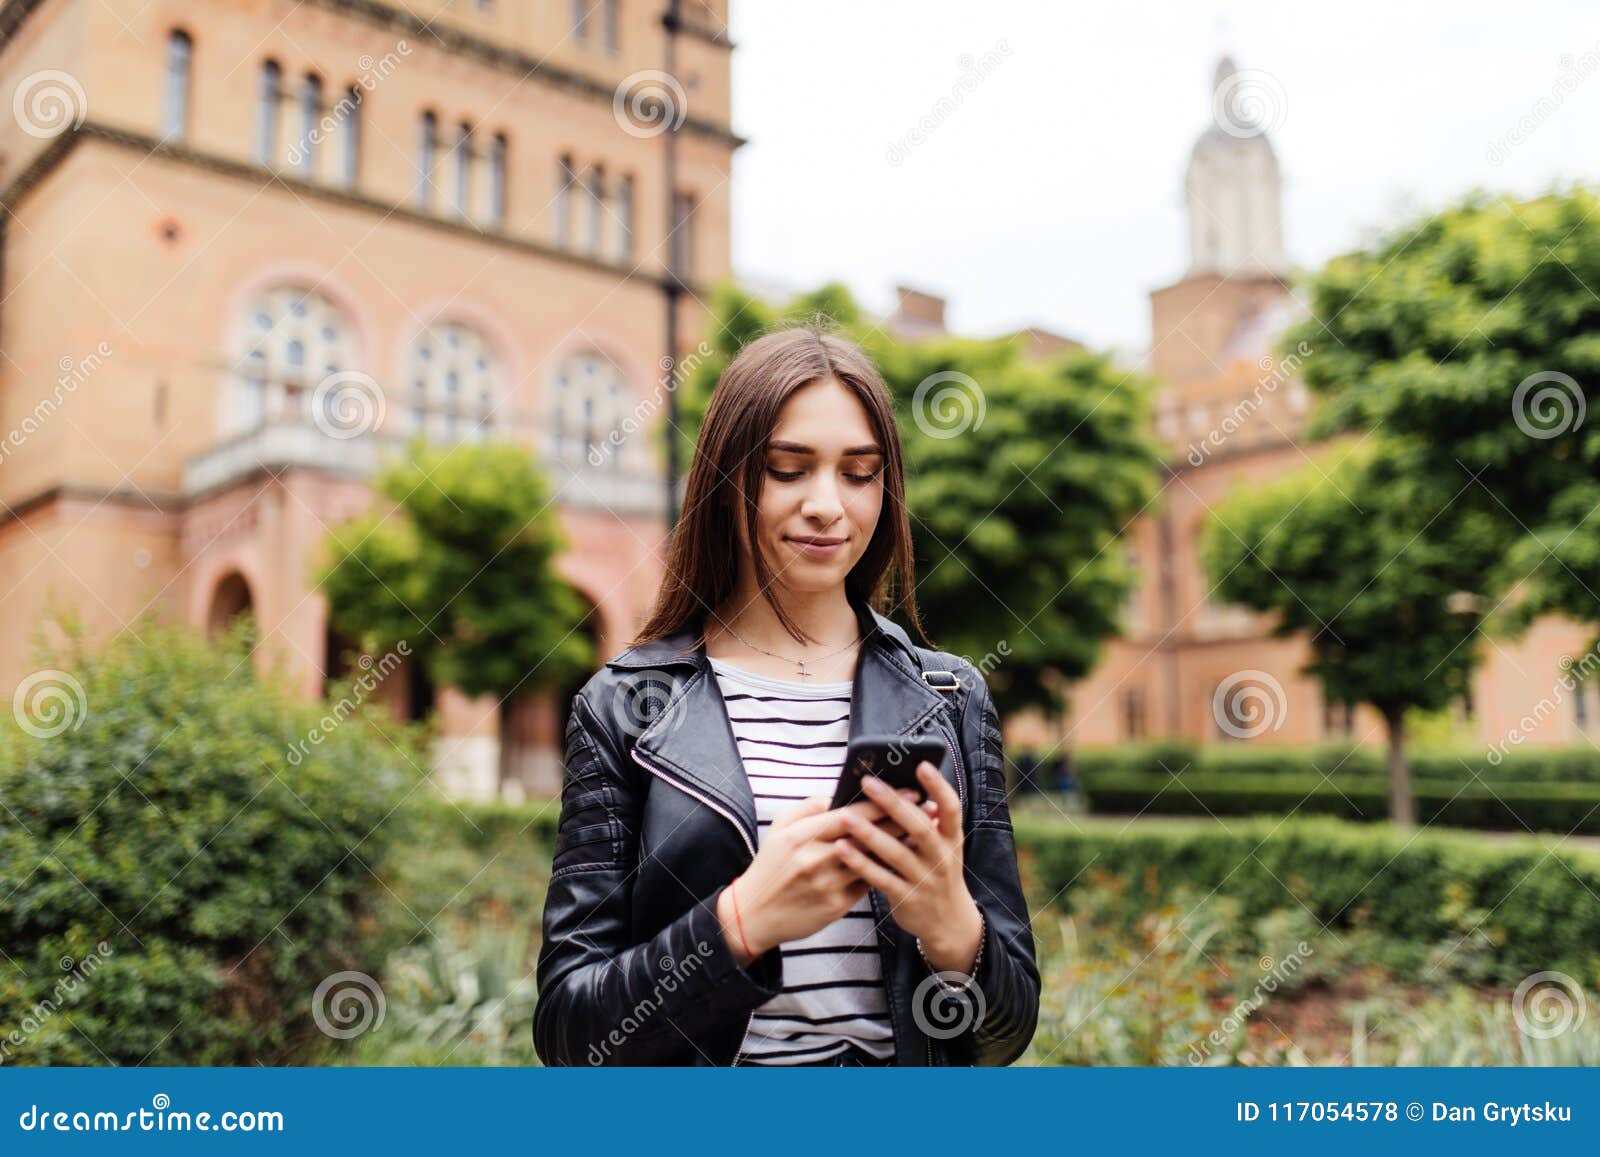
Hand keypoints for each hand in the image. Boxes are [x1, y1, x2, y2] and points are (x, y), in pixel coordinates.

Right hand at [716, 791, 923, 965]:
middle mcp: (815, 859)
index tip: (907, 792)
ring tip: (923, 834)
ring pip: (872, 861)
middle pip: (867, 835)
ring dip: (899, 846)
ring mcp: (827, 884)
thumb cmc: (770, 867)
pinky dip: (882, 871)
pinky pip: (865, 885)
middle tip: (926, 809)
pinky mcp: (835, 906)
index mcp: (801, 835)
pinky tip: (901, 862)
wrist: (754, 914)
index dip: (882, 802)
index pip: (850, 814)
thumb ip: (808, 809)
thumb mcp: (780, 829)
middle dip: (900, 820)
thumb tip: (835, 795)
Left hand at [834, 763, 983, 974]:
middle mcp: (942, 858)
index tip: (922, 765)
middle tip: (867, 782)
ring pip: (897, 853)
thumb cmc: (937, 873)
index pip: (951, 809)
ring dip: (870, 833)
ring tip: (846, 815)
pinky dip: (861, 863)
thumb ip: (926, 822)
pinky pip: (881, 879)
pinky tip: (841, 848)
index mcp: (951, 839)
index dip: (939, 787)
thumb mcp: (943, 847)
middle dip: (892, 803)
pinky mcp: (906, 899)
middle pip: (919, 827)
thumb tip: (903, 787)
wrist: (948, 923)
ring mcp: (925, 880)